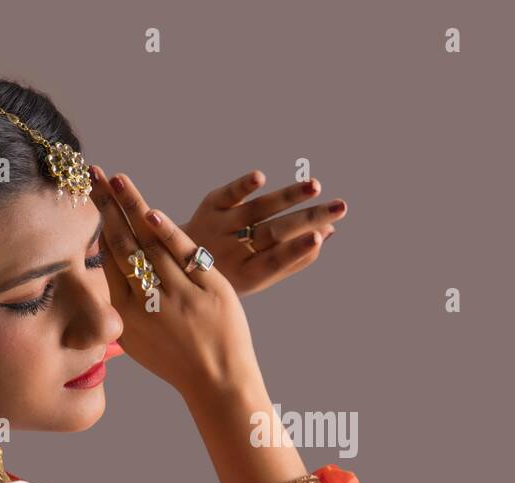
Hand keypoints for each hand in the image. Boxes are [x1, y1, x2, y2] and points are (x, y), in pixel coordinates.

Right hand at [90, 165, 266, 398]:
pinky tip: (151, 211)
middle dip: (106, 206)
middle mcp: (149, 303)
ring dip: (132, 208)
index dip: (95, 226)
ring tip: (117, 179)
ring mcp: (181, 297)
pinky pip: (186, 255)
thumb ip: (119, 304)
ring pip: (151, 244)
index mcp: (125, 315)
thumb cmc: (175, 360)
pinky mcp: (211, 291)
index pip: (106, 260)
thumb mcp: (137, 339)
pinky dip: (169, 233)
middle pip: (123, 245)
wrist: (218, 382)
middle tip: (92, 174)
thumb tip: (103, 269)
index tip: (84, 198)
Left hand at [178, 170, 347, 296]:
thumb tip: (329, 231)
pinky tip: (261, 176)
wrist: (174, 266)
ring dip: (287, 197)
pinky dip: (243, 187)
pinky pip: (227, 196)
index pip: (278, 261)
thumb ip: (294, 258)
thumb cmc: (229, 271)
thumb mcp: (259, 273)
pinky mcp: (210, 207)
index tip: (322, 236)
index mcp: (248, 275)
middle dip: (308, 218)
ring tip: (316, 186)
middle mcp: (233, 252)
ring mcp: (219, 228)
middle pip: (275, 233)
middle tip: (340, 207)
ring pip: (256, 211)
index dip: (299, 250)